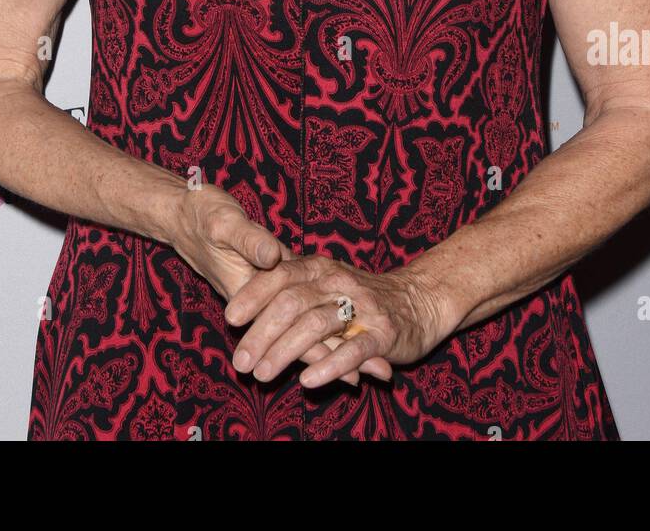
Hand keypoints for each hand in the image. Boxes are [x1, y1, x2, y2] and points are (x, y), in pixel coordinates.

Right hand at [170, 182, 371, 385]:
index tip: (354, 369)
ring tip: (372, 367)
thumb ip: (248, 239)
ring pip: (305, 328)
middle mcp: (262, 300)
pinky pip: (301, 309)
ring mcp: (270, 292)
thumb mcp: (223, 223)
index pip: (291, 329)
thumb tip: (272, 256)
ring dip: (336, 347)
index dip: (322, 350)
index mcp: (250, 289)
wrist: (187, 215)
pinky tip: (344, 333)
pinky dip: (321, 324)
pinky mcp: (274, 279)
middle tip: (380, 372)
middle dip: (340, 357)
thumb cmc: (203, 216)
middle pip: (303, 338)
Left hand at [223, 253, 447, 389]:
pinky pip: (353, 350)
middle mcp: (338, 283)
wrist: (419, 300)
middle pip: (292, 302)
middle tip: (240, 361)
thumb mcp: (325, 281)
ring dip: (285, 352)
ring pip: (316, 325)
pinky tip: (308, 381)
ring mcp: (362, 307)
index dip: (254, 295)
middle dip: (262, 333)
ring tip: (262, 374)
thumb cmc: (360, 296)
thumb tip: (244, 305)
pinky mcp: (383, 334)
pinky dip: (329, 365)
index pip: (280, 275)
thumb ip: (290, 288)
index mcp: (320, 268)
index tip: (231, 318)